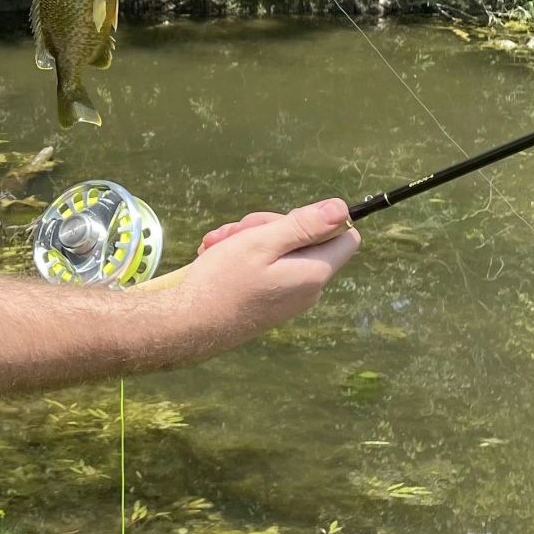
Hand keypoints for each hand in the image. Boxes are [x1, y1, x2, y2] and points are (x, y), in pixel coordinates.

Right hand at [178, 198, 359, 346]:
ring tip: (217, 244)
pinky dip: (245, 257)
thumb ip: (304, 225)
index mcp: (314, 273)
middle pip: (307, 240)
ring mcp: (291, 298)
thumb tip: (341, 208)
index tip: (281, 221)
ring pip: (282, 251)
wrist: (189, 325)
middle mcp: (310, 289)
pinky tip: (217, 256)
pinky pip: (269, 269)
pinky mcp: (272, 304)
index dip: (317, 219)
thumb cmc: (223, 281)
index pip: (344, 234)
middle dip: (270, 227)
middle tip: (236, 230)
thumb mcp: (261, 242)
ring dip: (250, 239)